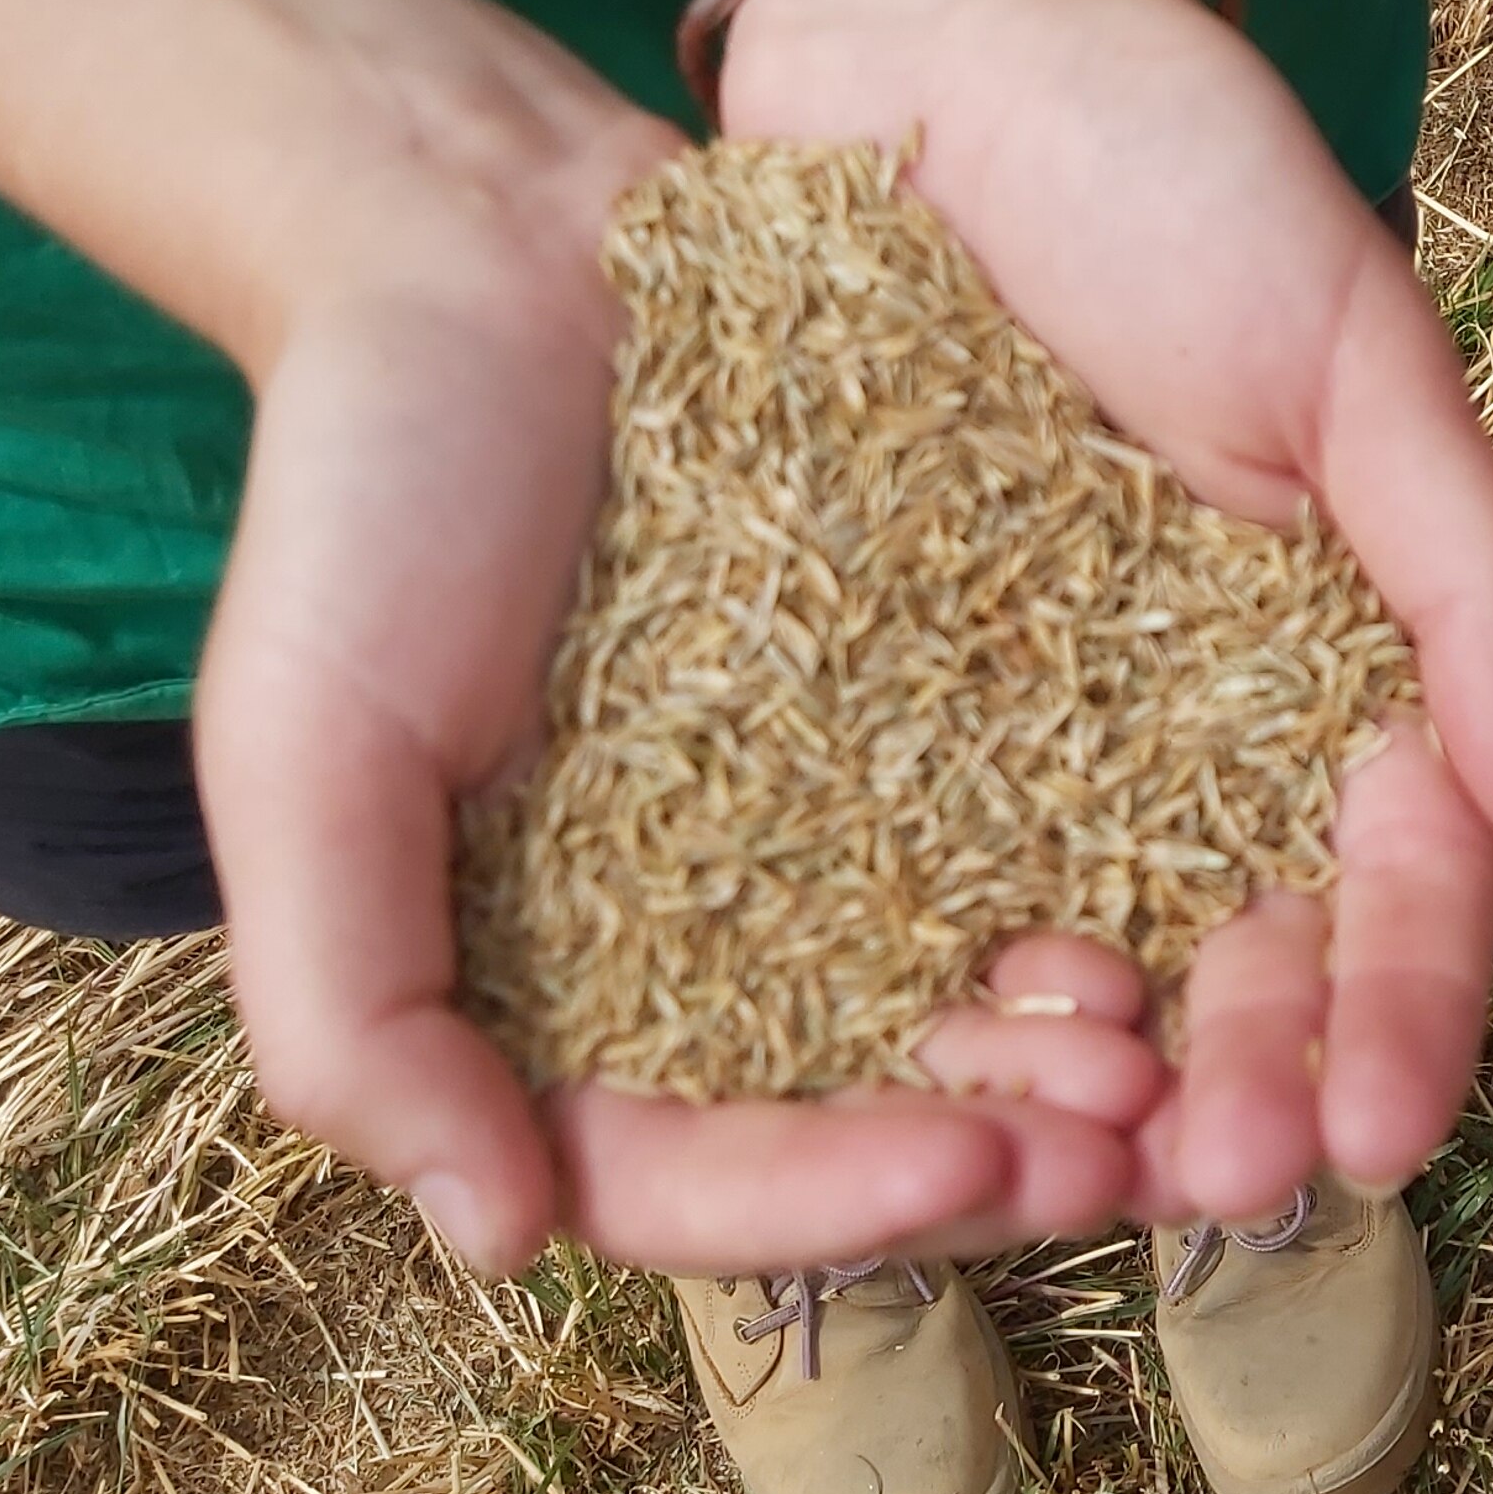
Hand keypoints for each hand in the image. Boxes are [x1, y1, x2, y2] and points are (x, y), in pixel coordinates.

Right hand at [196, 107, 1169, 1279]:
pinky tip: (1188, 886)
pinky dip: (1107, 877)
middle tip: (1129, 1140)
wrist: (488, 253)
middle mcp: (705, 943)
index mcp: (543, 998)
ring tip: (1177, 1037)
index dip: (821, 1208)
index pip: (686, 1179)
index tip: (953, 1171)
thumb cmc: (363, 497)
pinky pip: (1032, 824)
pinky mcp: (931, 708)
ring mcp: (828, 827)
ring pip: (968, 994)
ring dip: (1081, 1048)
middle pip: (859, 1116)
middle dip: (996, 1149)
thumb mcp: (304, 752)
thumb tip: (493, 1240)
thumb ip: (353, 1007)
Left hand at [718, 0, 1492, 1226]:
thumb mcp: (1363, 354)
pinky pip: (887, 861)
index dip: (1401, 1006)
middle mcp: (1182, 717)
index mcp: (1334, 652)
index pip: (1398, 870)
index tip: (1381, 1127)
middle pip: (1236, 947)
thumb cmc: (1181, 164)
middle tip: (1220, 1183)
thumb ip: (1468, 571)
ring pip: (1074, 940)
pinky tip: (909, 1069)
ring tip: (1075, 1170)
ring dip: (1086, 1075)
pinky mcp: (851, 686)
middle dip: (1245, 1080)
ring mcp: (1013, 715)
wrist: (938, 31)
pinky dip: (912, 974)